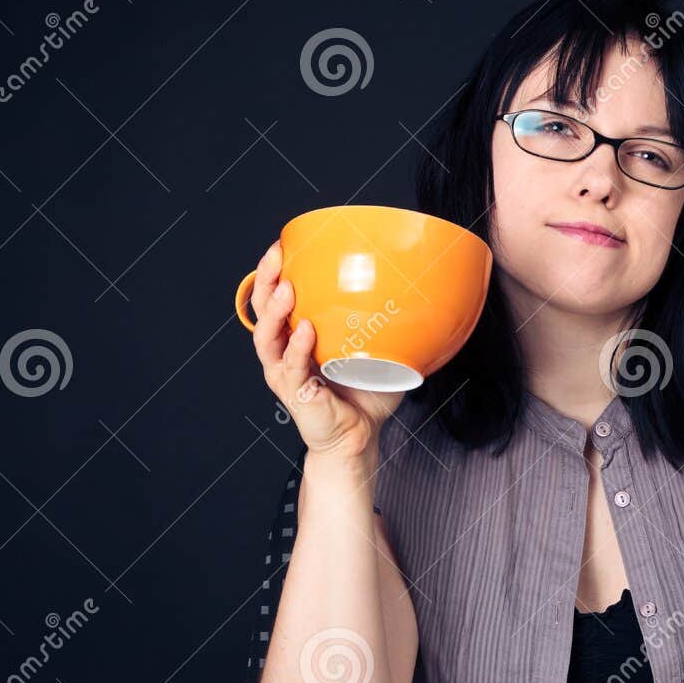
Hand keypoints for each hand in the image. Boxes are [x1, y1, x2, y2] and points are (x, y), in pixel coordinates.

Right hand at [248, 240, 406, 460]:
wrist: (359, 437)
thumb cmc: (364, 396)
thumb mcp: (376, 351)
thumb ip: (388, 325)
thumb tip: (421, 296)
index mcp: (297, 338)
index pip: (277, 299)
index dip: (274, 272)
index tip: (284, 245)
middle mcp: (284, 352)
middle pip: (262, 310)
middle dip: (266, 279)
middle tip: (278, 255)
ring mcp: (286, 374)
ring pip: (266, 337)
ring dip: (275, 311)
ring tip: (287, 289)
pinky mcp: (295, 394)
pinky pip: (292, 367)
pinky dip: (297, 348)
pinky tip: (305, 330)